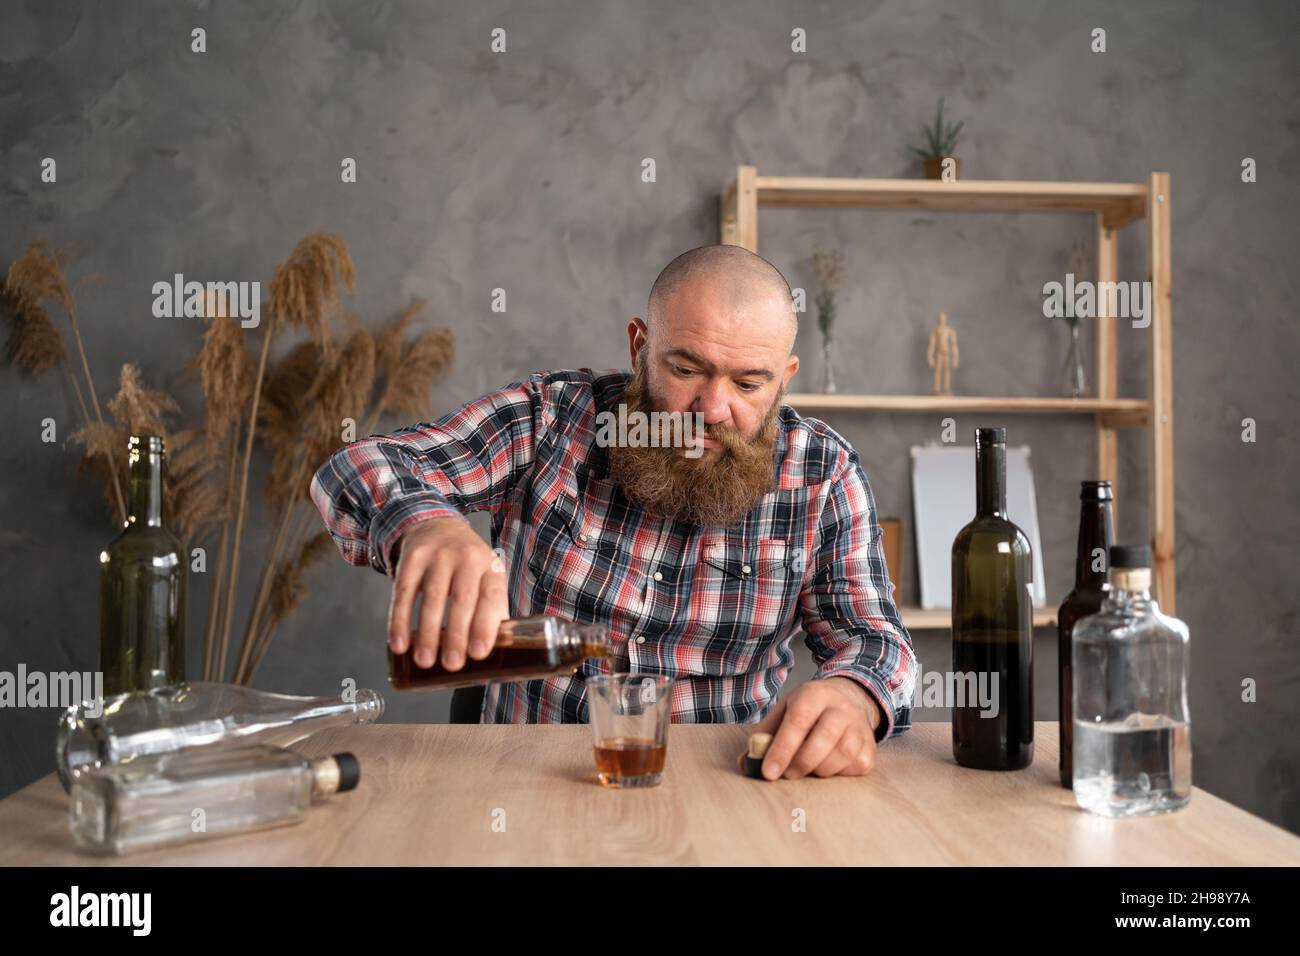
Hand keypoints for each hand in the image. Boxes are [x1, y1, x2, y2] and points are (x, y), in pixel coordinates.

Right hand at [387, 518, 508, 671]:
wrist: (437, 526)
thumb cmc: (467, 566)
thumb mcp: (485, 577)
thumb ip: (491, 610)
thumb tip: (496, 654)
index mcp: (491, 567)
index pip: (491, 598)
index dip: (486, 626)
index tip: (478, 654)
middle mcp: (467, 557)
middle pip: (462, 599)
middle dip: (456, 635)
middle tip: (451, 665)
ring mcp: (438, 555)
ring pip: (432, 598)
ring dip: (428, 633)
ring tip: (425, 661)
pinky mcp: (412, 558)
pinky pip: (404, 593)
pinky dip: (400, 621)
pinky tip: (399, 644)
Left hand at [736, 677, 881, 779]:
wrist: (848, 700)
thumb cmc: (808, 710)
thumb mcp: (783, 712)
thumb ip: (763, 736)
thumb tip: (745, 763)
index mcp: (814, 695)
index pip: (797, 722)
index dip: (781, 750)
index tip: (768, 772)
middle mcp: (840, 708)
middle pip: (822, 740)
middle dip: (799, 764)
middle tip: (786, 774)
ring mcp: (859, 728)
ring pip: (839, 758)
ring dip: (817, 771)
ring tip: (807, 767)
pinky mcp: (870, 749)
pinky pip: (852, 770)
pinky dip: (836, 774)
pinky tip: (827, 764)